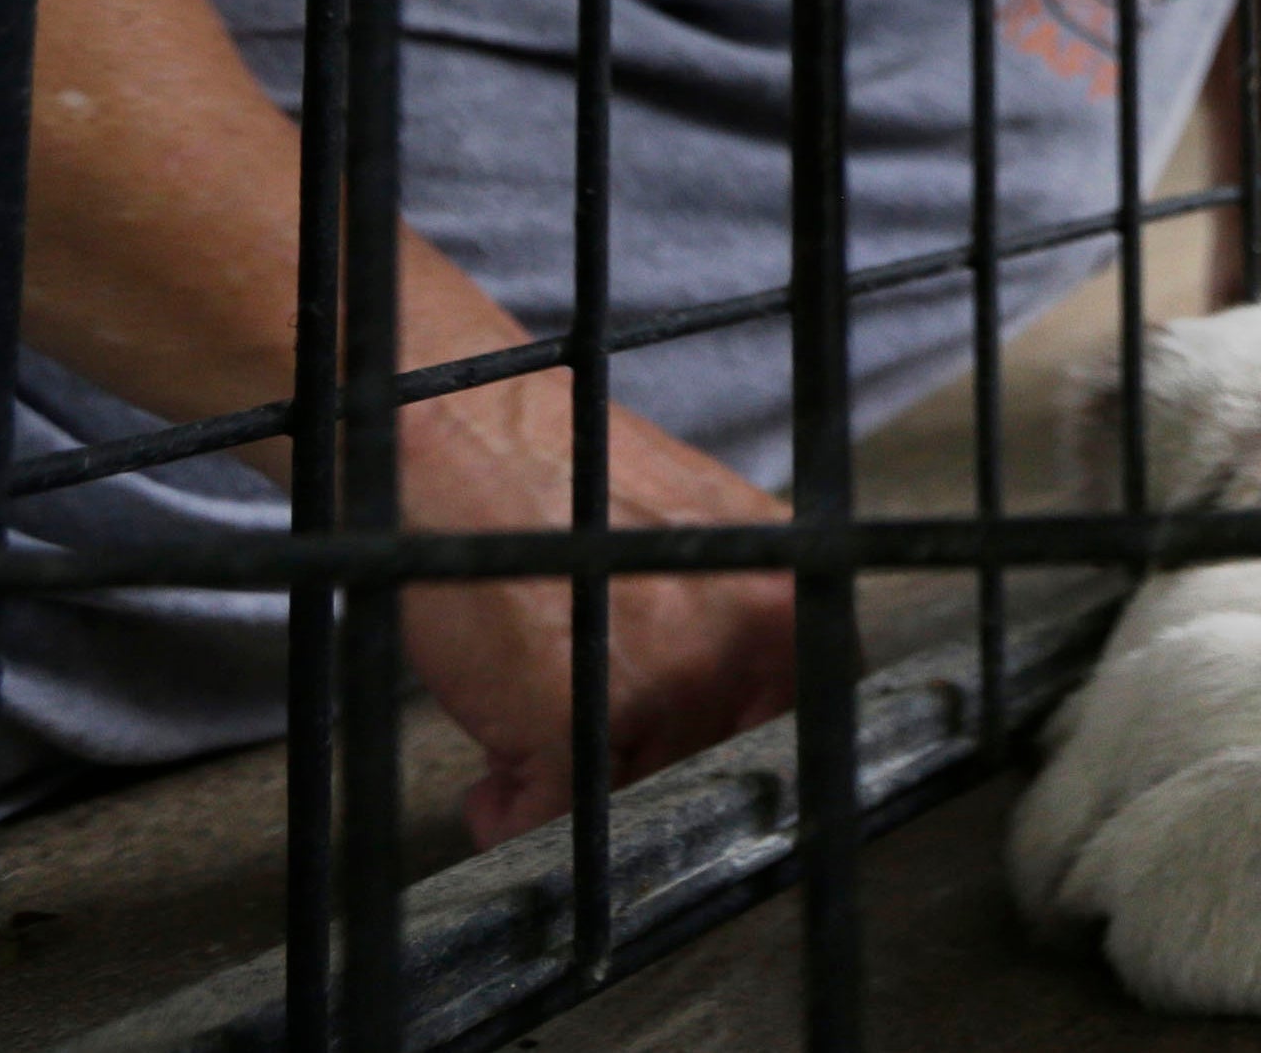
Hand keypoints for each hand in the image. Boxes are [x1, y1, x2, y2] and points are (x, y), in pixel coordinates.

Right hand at [391, 375, 798, 847]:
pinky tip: (498, 787)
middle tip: (593, 745)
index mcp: (784, 596)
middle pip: (707, 768)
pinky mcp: (571, 724)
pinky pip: (551, 822)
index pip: (797, 724)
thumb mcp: (698, 540)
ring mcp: (659, 685)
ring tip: (534, 750)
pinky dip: (512, 818)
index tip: (696, 767)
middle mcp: (738, 642)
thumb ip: (734, 625)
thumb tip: (737, 724)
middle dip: (642, 768)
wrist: (463, 438)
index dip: (734, 754)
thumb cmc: (566, 484)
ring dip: (575, 791)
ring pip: (631, 797)